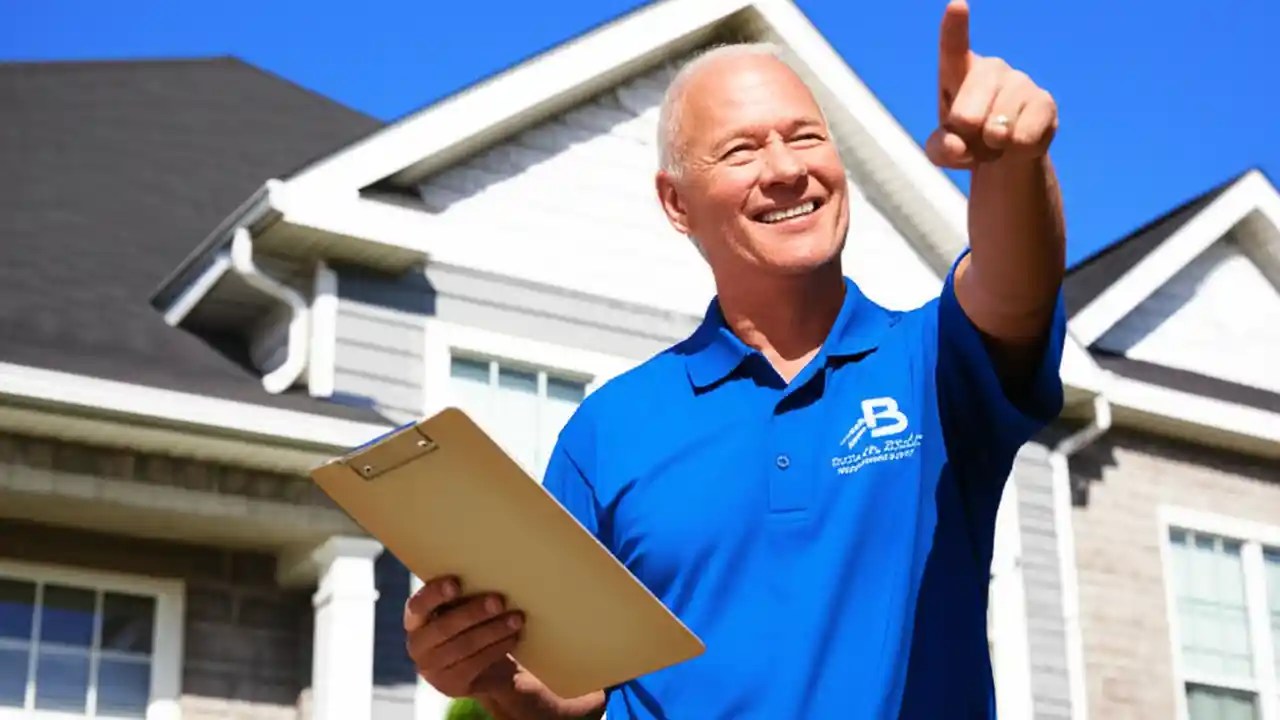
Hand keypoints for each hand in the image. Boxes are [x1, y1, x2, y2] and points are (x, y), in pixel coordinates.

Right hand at [404, 575, 525, 697]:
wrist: (487, 668)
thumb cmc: (473, 624)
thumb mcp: (462, 608)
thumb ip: (464, 594)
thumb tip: (489, 568)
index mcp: (415, 620)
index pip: (418, 606)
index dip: (434, 594)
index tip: (456, 583)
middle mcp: (417, 646)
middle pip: (444, 628)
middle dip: (473, 613)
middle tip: (499, 600)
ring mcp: (432, 670)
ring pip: (464, 647)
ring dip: (493, 630)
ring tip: (516, 618)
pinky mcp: (451, 685)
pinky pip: (476, 664)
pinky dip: (497, 648)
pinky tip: (513, 637)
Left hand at [926, 0, 1057, 169]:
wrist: (1005, 157)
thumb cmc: (967, 142)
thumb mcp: (943, 151)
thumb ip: (940, 148)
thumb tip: (959, 146)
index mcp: (957, 72)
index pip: (953, 49)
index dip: (955, 29)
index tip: (957, 5)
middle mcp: (990, 69)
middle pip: (967, 114)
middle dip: (965, 139)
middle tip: (971, 137)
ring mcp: (1020, 82)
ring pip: (997, 130)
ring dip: (991, 148)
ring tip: (995, 143)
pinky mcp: (1045, 102)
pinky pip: (1024, 136)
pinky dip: (1016, 152)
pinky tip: (1017, 144)